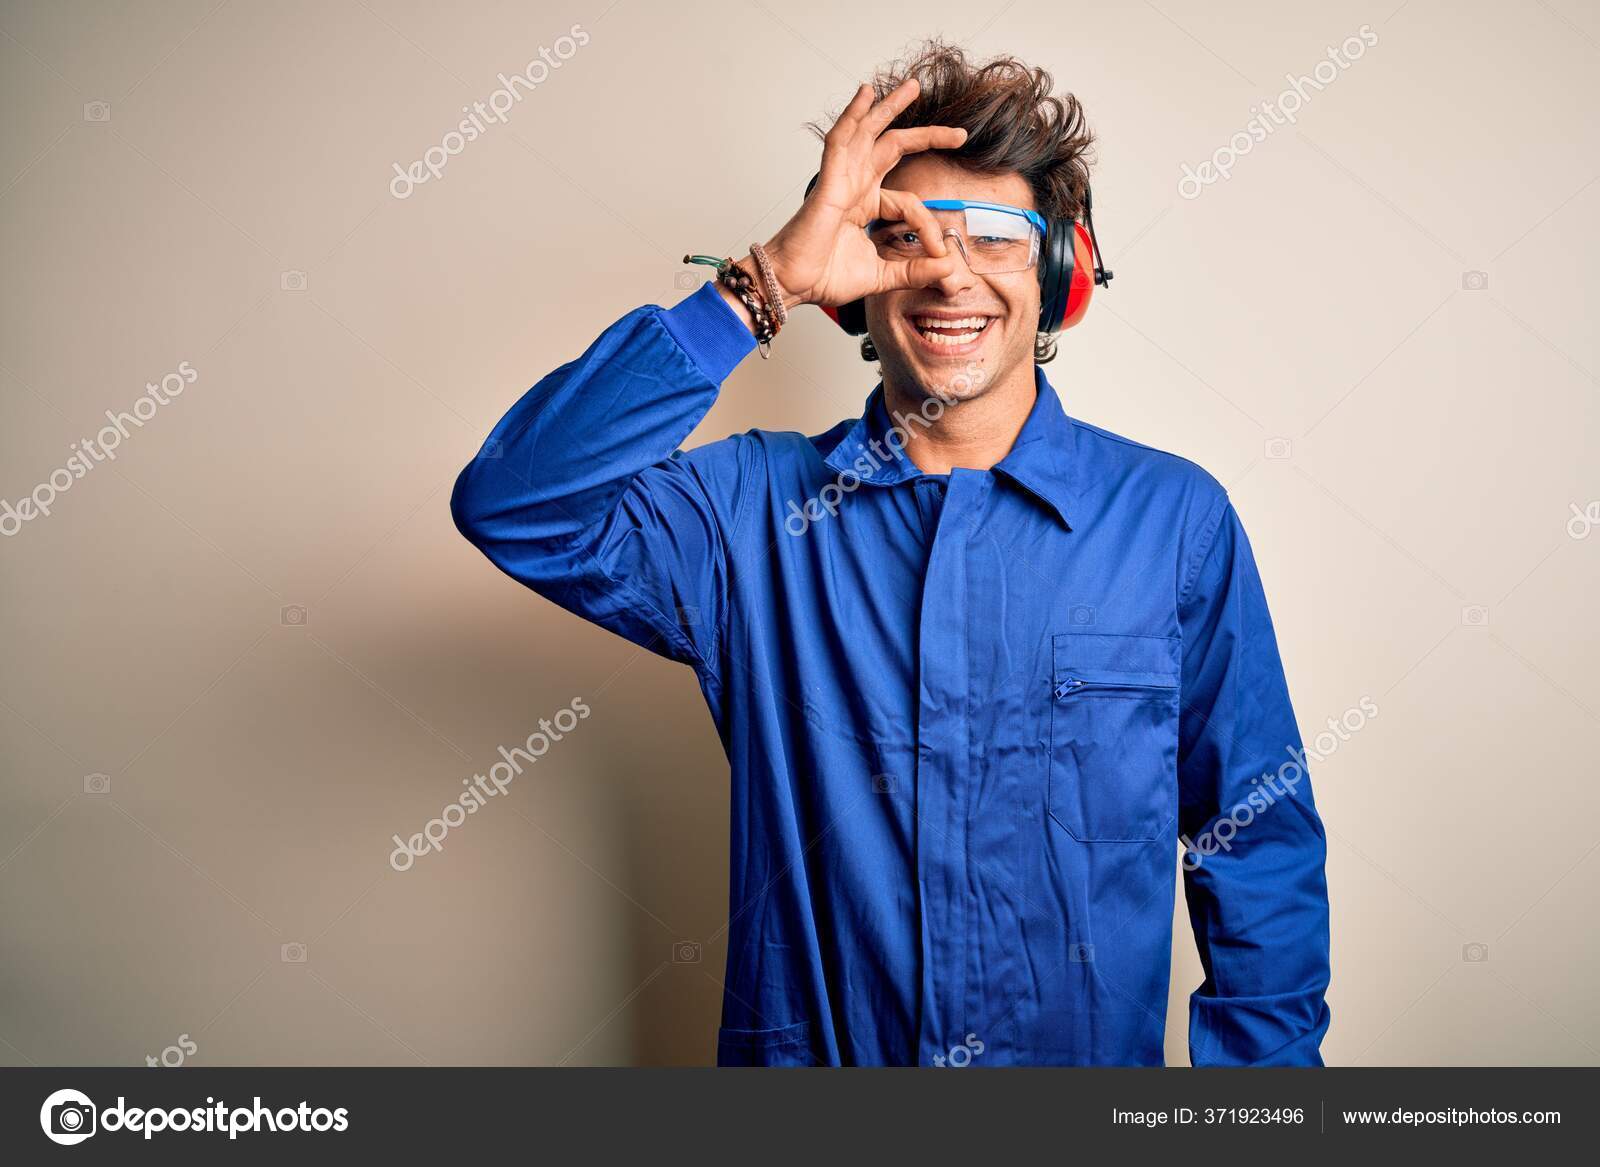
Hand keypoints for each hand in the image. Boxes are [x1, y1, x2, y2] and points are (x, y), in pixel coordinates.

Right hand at [758, 79, 967, 307]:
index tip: (940, 252)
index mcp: (865, 205)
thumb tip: (948, 268)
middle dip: (923, 133)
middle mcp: (855, 187)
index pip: (910, 203)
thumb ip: (914, 271)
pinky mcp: (828, 182)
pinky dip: (853, 115)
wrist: (791, 284)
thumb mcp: (882, 275)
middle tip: (957, 131)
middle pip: (892, 147)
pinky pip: (841, 141)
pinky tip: (866, 94)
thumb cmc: (823, 277)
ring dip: (890, 109)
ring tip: (912, 87)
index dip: (928, 226)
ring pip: (868, 133)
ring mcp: (841, 180)